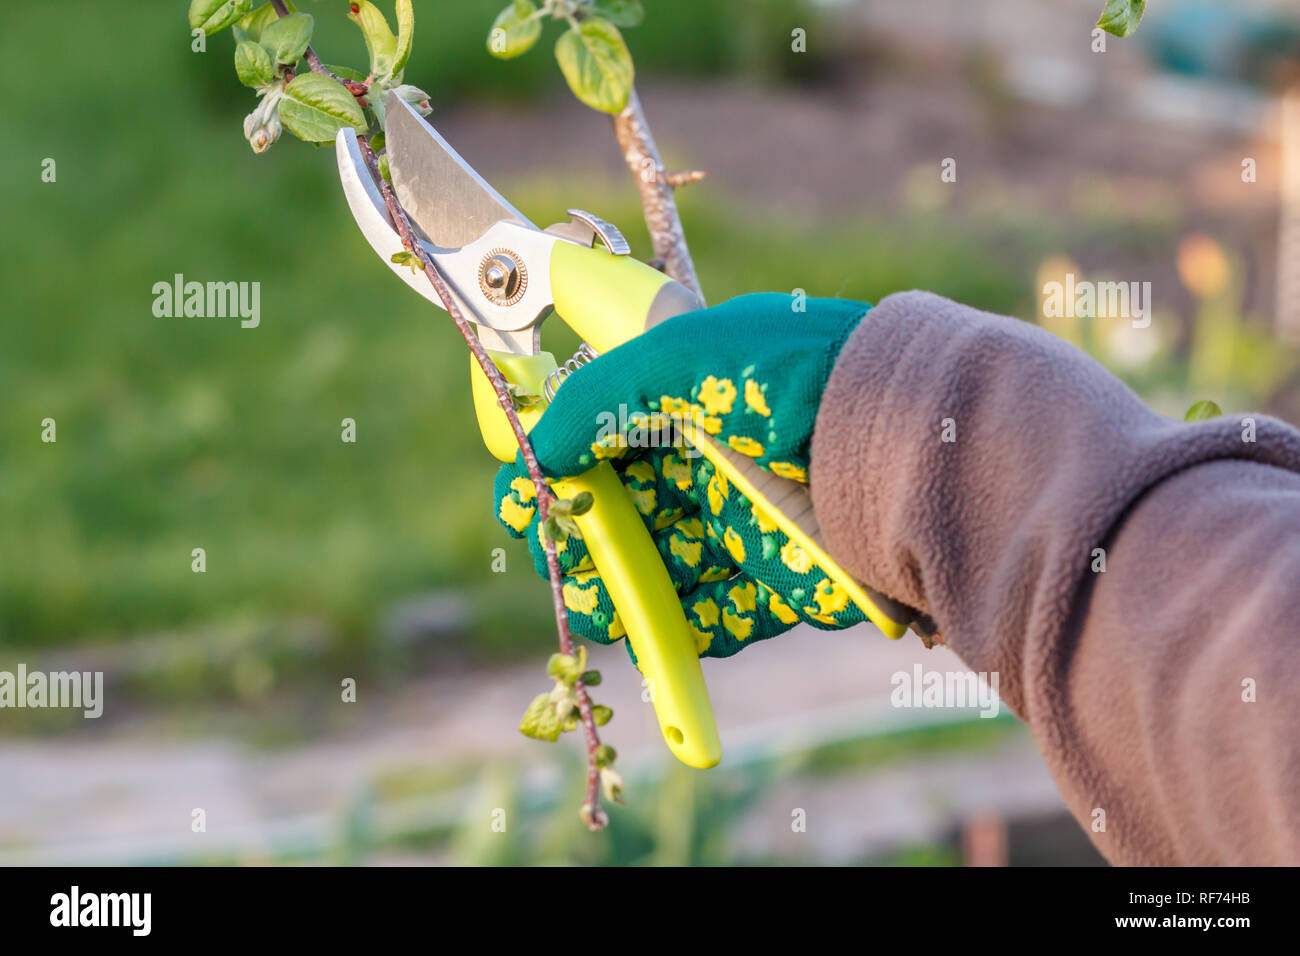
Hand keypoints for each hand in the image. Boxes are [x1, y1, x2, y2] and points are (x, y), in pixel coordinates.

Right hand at [494, 292, 870, 658]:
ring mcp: (742, 527)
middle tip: (561, 568)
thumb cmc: (792, 372)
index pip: (596, 448)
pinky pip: (717, 618)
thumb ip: (594, 396)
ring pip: (660, 579)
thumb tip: (536, 449)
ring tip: (600, 614)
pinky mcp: (778, 579)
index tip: (528, 504)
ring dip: (622, 602)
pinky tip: (664, 639)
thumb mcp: (679, 356)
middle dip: (581, 550)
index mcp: (679, 409)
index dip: (555, 477)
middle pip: (621, 522)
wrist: (904, 430)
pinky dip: (685, 636)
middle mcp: (708, 468)